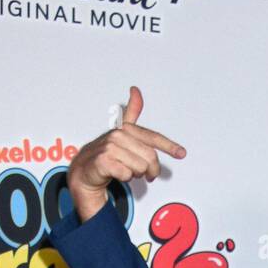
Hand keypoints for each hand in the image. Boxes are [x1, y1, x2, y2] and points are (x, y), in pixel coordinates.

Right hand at [67, 85, 185, 222]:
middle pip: (150, 158)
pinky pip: (127, 174)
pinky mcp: (103, 161)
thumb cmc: (107, 153)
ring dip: (136, 175)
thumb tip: (136, 89)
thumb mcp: (122, 134)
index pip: (152, 137)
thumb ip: (131, 113)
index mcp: (126, 130)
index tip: (182, 153)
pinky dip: (125, 178)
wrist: (85, 170)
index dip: (169, 146)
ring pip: (140, 168)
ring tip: (126, 171)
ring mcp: (110, 147)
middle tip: (145, 175)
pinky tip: (117, 174)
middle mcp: (118, 135)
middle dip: (151, 170)